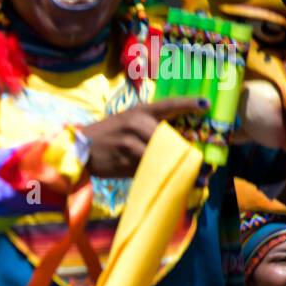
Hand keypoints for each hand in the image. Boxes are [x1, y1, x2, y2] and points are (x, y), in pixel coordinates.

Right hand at [80, 98, 207, 178]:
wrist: (79, 148)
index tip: (206, 105)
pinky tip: (169, 181)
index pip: (168, 104)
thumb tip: (180, 142)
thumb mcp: (127, 122)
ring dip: (176, 167)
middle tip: (204, 163)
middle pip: (170, 138)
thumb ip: (150, 127)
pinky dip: (160, 176)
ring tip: (193, 177)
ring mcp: (129, 143)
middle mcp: (135, 124)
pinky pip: (148, 170)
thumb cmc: (108, 135)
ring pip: (161, 156)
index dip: (188, 104)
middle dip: (187, 151)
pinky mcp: (124, 161)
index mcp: (139, 111)